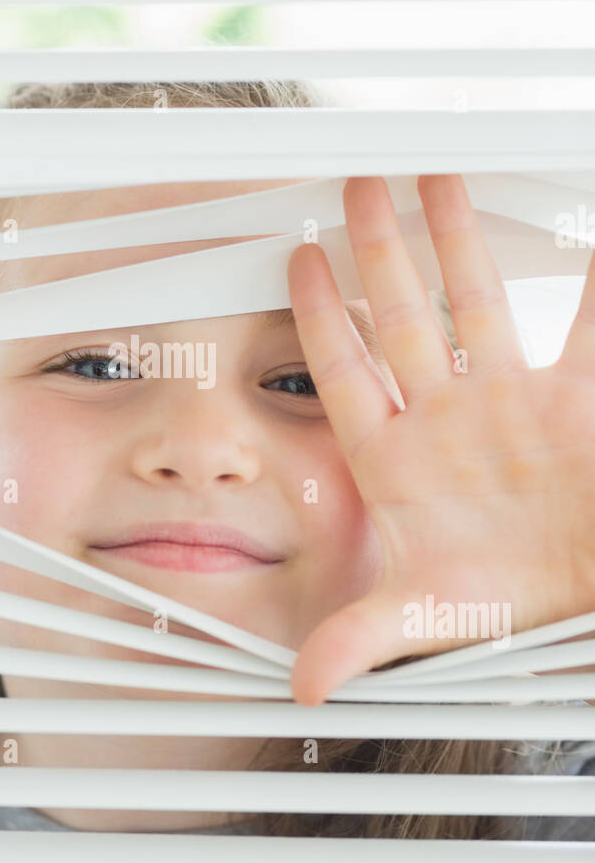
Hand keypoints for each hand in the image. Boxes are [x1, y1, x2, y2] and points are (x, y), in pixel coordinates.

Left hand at [287, 173, 594, 705]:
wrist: (586, 598)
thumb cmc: (506, 604)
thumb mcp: (430, 614)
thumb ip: (361, 636)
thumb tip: (304, 685)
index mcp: (402, 458)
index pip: (348, 371)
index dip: (321, 315)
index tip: (297, 257)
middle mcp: (450, 416)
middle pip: (406, 316)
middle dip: (381, 250)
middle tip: (357, 186)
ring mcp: (513, 400)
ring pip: (480, 301)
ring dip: (459, 239)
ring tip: (436, 177)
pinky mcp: (578, 399)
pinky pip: (583, 323)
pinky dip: (584, 279)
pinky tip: (577, 222)